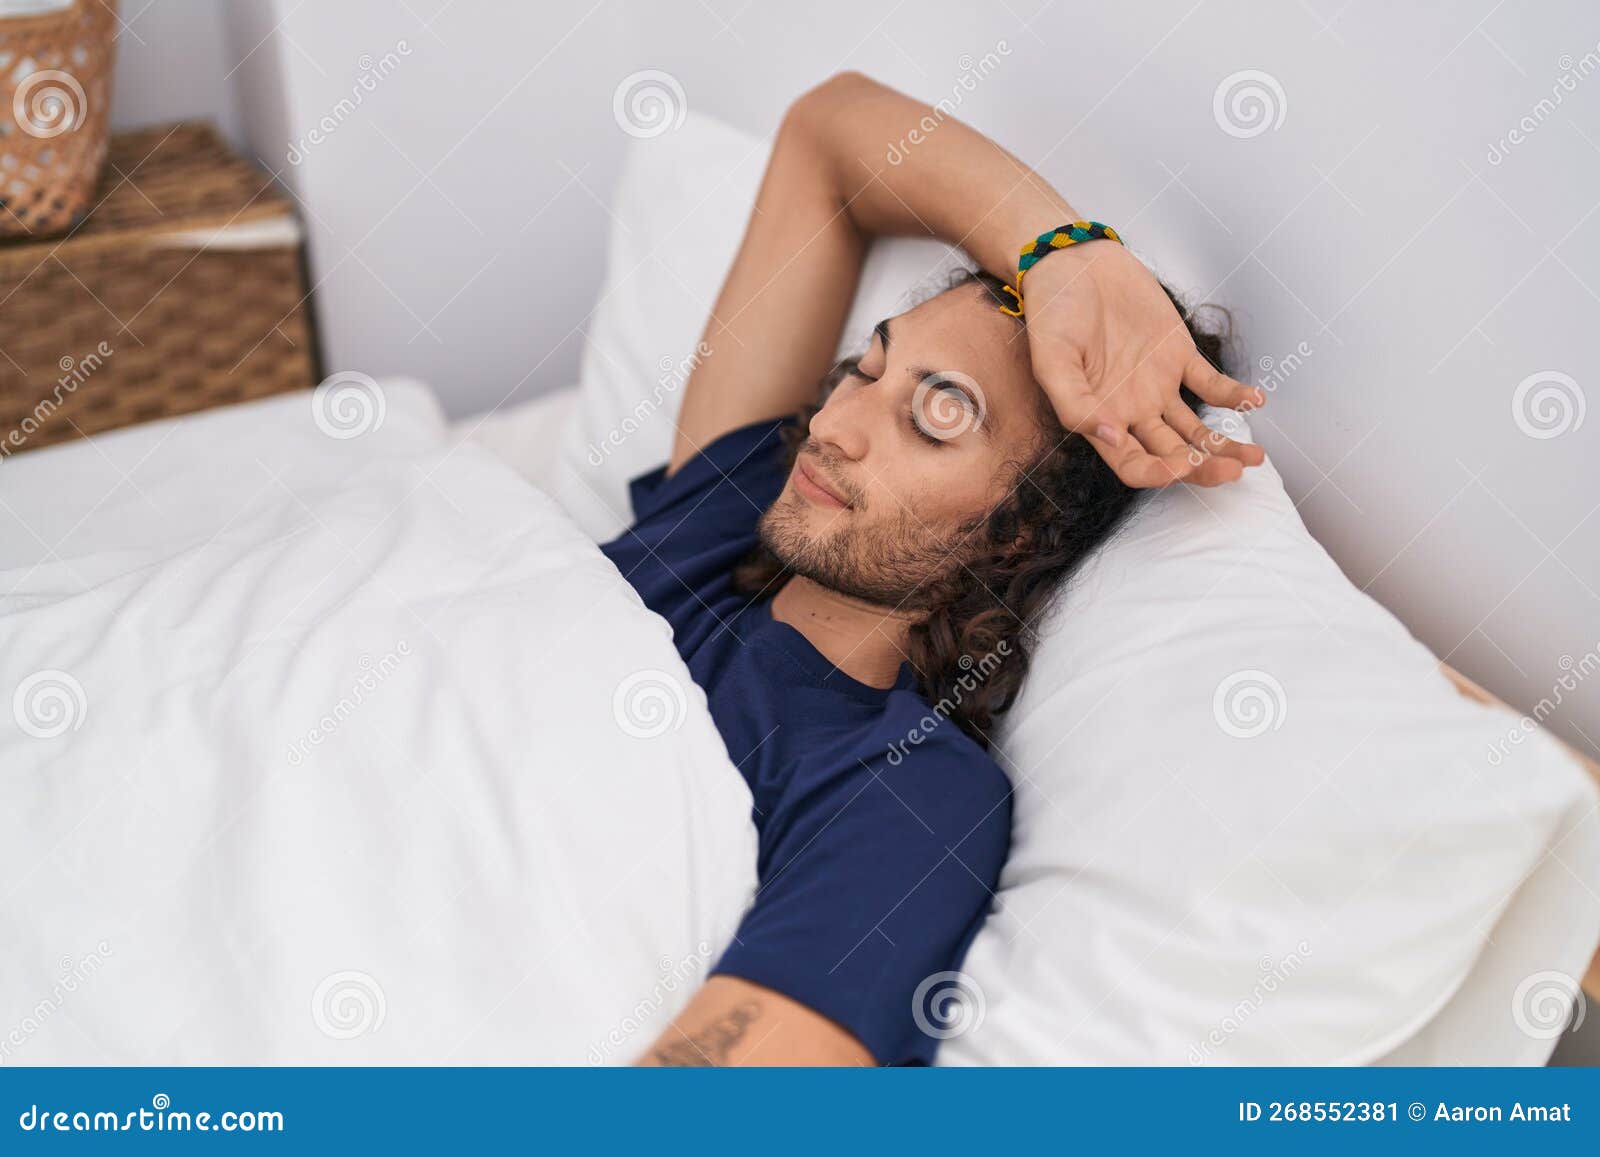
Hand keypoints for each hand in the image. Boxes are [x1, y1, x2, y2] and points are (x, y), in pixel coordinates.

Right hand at [1020, 241, 1266, 487]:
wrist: (1074, 265)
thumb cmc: (1053, 314)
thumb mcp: (1051, 363)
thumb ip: (1075, 405)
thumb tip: (1112, 438)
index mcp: (1101, 420)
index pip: (1134, 465)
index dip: (1158, 474)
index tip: (1179, 468)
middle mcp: (1132, 411)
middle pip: (1174, 455)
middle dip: (1203, 468)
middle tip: (1230, 472)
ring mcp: (1158, 385)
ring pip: (1197, 429)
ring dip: (1224, 445)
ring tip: (1253, 457)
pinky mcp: (1179, 355)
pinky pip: (1211, 384)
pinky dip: (1234, 395)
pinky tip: (1254, 401)